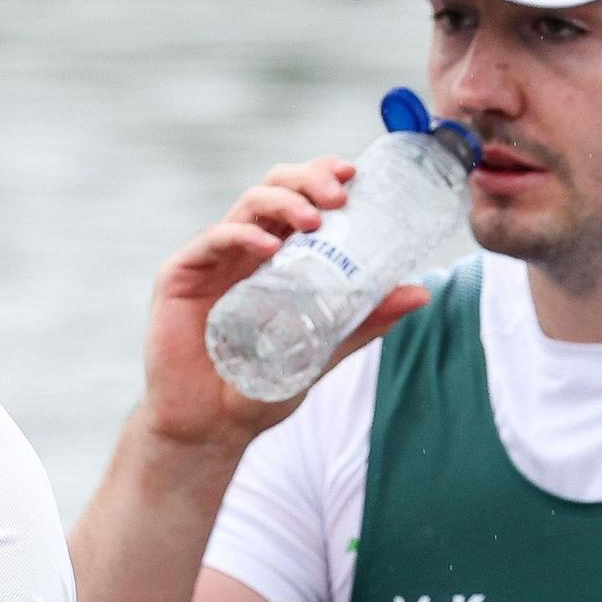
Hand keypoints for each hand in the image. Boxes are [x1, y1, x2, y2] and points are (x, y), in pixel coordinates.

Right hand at [133, 158, 430, 465]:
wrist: (209, 427)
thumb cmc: (258, 389)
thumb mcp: (323, 351)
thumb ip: (365, 322)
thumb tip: (420, 292)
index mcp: (275, 258)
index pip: (299, 199)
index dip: (323, 176)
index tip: (354, 174)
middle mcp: (244, 250)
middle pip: (274, 188)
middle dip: (309, 179)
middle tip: (340, 196)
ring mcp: (212, 260)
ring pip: (248, 204)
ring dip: (285, 201)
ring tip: (313, 220)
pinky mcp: (180, 275)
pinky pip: (213, 239)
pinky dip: (243, 234)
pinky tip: (268, 246)